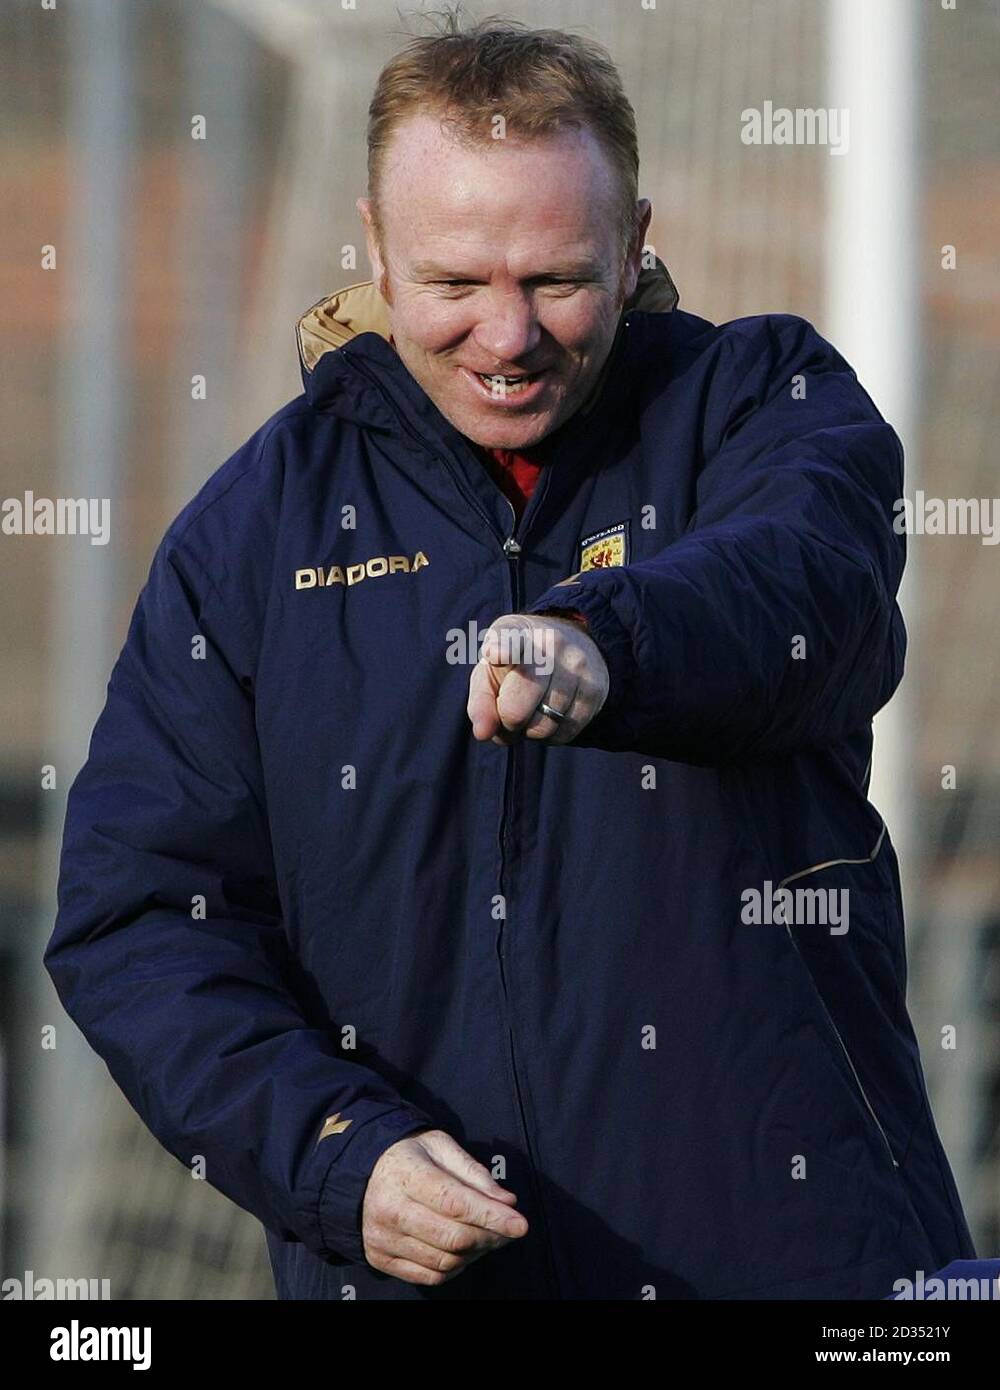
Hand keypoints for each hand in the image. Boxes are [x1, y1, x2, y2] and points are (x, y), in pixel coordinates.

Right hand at [361, 1129, 528, 1285]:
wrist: (362, 1172)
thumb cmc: (409, 1155)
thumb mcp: (440, 1146)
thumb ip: (473, 1172)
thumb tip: (506, 1201)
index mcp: (405, 1174)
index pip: (455, 1203)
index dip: (491, 1216)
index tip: (520, 1224)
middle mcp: (389, 1209)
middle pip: (452, 1238)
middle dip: (489, 1237)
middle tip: (507, 1229)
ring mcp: (382, 1238)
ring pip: (444, 1262)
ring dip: (475, 1253)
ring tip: (486, 1236)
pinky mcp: (380, 1259)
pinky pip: (429, 1277)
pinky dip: (454, 1268)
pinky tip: (463, 1250)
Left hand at [467, 613, 609, 745]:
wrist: (572, 646)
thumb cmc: (516, 666)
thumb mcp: (489, 673)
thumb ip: (480, 703)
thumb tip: (483, 733)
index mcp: (515, 632)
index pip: (509, 641)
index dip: (502, 649)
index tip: (497, 654)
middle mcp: (549, 644)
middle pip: (515, 710)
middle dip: (507, 721)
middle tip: (509, 709)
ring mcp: (576, 667)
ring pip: (542, 728)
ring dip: (530, 730)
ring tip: (533, 709)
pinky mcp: (595, 690)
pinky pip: (564, 734)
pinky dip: (551, 735)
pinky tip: (550, 715)